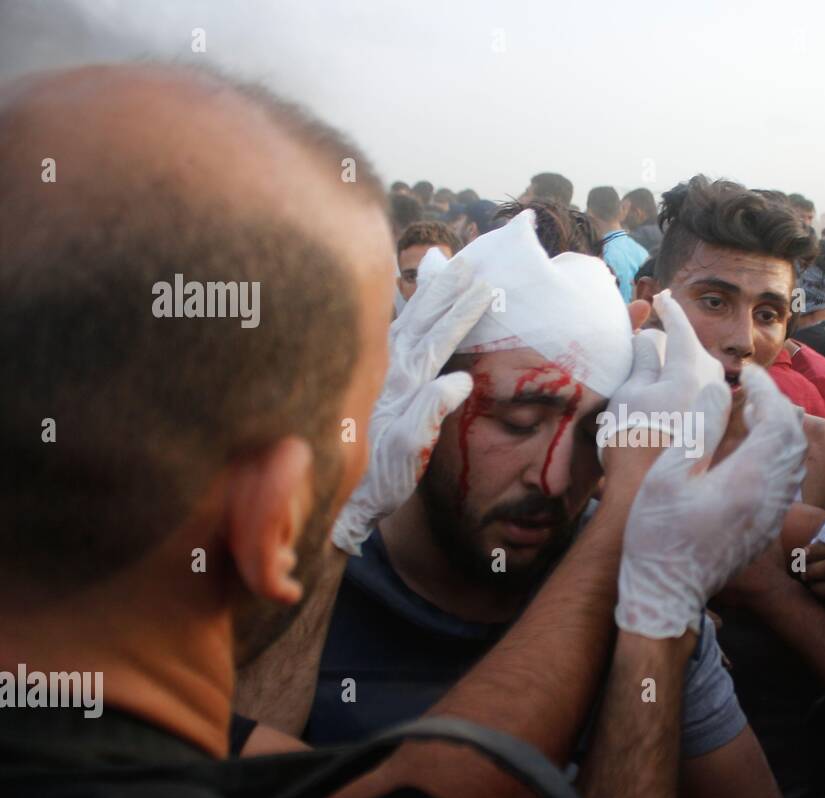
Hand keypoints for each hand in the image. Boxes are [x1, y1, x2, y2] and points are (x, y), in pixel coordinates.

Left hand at [332, 257, 490, 554]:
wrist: (332, 500)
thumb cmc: (374, 483)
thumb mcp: (407, 453)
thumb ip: (430, 413)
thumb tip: (461, 378)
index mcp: (400, 384)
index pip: (438, 338)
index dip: (462, 312)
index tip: (485, 287)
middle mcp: (384, 372)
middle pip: (419, 319)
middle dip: (445, 290)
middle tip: (468, 263)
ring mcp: (372, 373)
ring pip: (401, 320)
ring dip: (424, 294)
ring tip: (440, 268)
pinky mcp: (365, 382)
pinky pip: (385, 332)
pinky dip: (398, 310)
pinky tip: (401, 303)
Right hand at [598, 289, 722, 467]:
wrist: (643, 496)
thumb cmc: (630, 441)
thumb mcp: (628, 394)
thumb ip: (643, 360)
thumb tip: (650, 336)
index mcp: (689, 373)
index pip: (681, 331)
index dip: (670, 311)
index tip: (662, 297)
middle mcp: (713, 389)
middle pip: (697, 352)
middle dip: (680, 339)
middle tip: (661, 329)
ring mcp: (720, 412)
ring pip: (708, 374)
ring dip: (689, 364)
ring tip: (668, 362)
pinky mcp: (719, 432)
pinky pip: (710, 397)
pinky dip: (695, 387)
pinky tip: (679, 394)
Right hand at [615, 366, 805, 637]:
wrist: (666, 595)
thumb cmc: (658, 536)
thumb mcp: (668, 475)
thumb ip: (700, 430)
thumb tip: (719, 390)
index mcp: (750, 479)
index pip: (777, 419)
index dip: (766, 389)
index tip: (747, 371)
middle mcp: (772, 496)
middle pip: (794, 438)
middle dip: (777, 405)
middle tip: (750, 388)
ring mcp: (772, 515)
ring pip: (795, 460)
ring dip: (780, 429)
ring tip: (752, 412)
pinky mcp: (766, 527)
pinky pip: (787, 480)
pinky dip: (777, 453)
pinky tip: (752, 449)